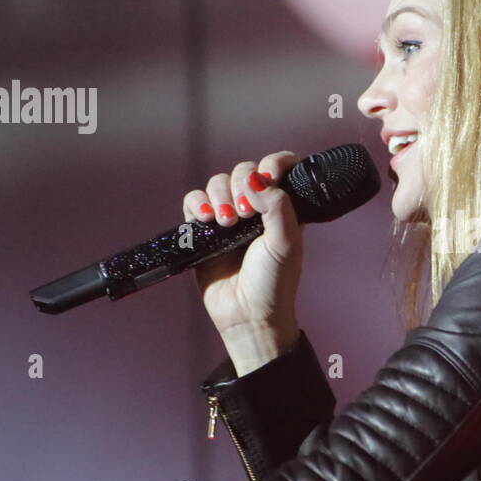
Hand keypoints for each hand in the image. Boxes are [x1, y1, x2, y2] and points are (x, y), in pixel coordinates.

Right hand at [183, 152, 302, 373]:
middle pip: (243, 171)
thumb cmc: (273, 283)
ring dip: (218, 194)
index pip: (278, 167)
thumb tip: (257, 177)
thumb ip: (278, 207)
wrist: (247, 316)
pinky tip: (205, 218)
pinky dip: (196, 203)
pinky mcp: (204, 231)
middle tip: (245, 213)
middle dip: (241, 184)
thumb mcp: (286, 244)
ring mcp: (229, 218)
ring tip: (225, 221)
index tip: (268, 177)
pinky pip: (194, 202)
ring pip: (217, 183)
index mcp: (283, 208)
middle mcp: (256, 209)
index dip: (272, 164)